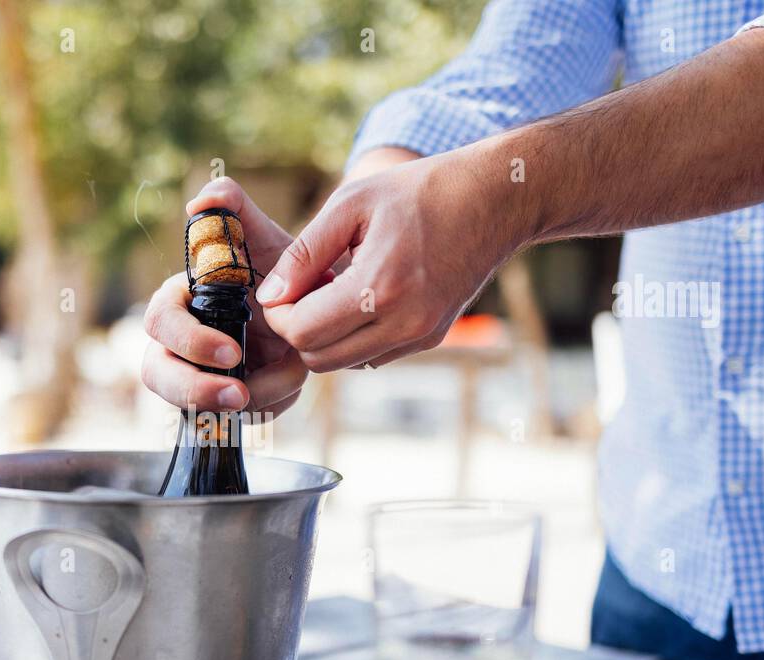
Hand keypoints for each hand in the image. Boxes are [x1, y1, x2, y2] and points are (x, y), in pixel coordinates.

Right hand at [140, 178, 312, 417]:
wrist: (317, 303)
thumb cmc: (279, 268)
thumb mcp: (262, 236)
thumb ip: (233, 210)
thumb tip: (203, 199)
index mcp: (180, 301)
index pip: (159, 323)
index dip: (188, 341)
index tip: (229, 351)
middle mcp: (180, 342)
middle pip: (157, 374)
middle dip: (192, 389)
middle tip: (237, 395)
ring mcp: (200, 374)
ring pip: (188, 405)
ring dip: (226, 406)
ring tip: (264, 396)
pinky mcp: (226, 399)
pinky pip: (230, 419)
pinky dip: (261, 408)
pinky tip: (284, 389)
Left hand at [256, 142, 522, 371]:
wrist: (493, 200)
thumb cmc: (418, 192)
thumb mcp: (350, 205)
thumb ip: (303, 254)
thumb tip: (269, 296)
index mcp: (379, 288)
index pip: (302, 332)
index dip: (278, 314)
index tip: (280, 288)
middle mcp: (403, 323)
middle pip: (318, 358)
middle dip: (298, 329)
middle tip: (304, 289)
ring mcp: (419, 336)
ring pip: (344, 363)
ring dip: (325, 336)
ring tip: (333, 290)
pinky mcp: (430, 339)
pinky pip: (371, 356)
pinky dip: (354, 337)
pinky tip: (361, 298)